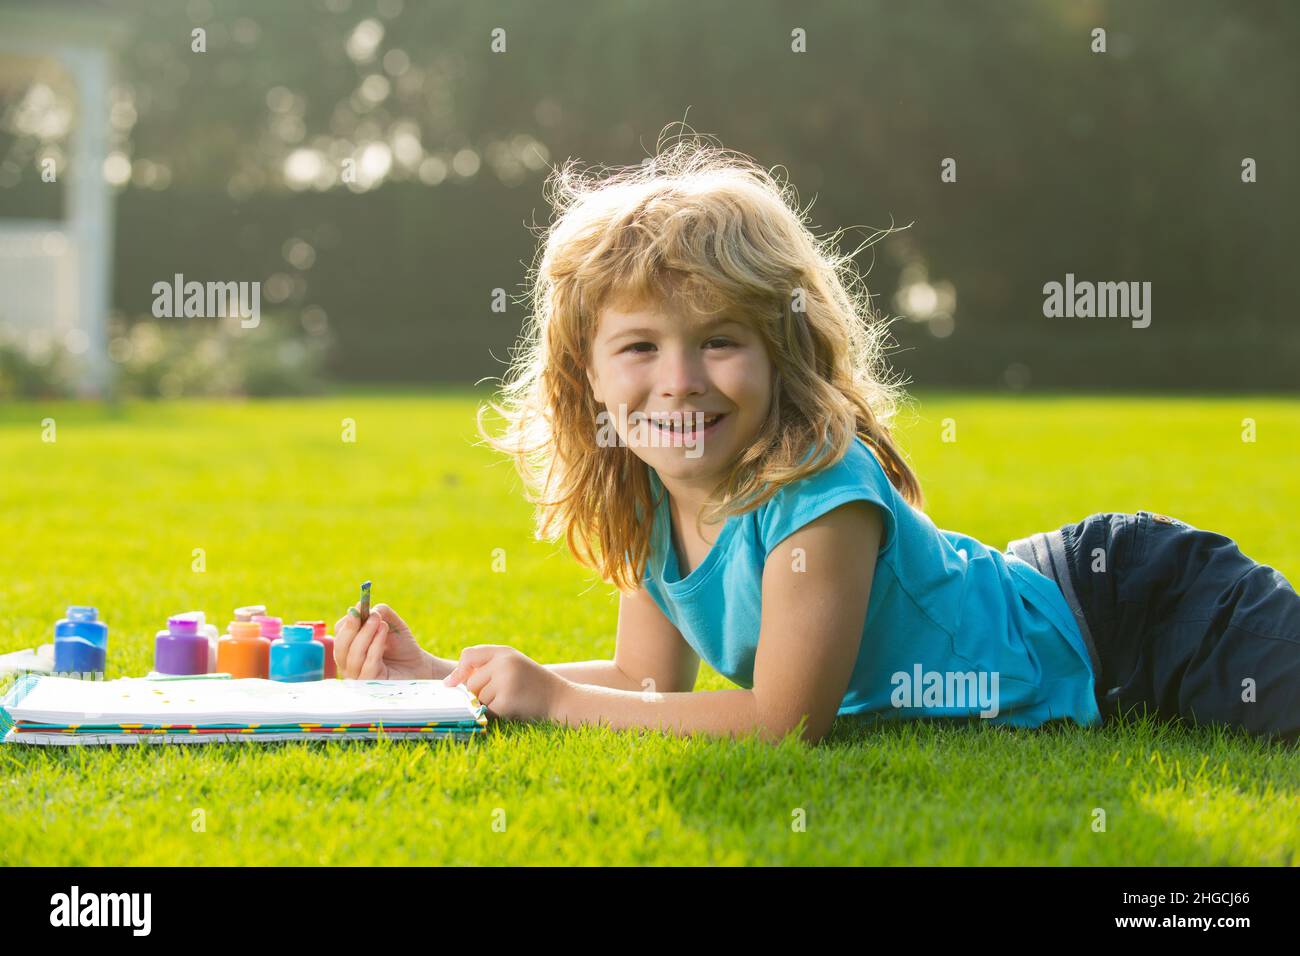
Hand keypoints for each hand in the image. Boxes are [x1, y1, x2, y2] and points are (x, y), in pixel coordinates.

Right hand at [333, 603, 431, 679]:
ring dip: (366, 635)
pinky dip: (375, 646)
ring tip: (381, 622)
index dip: (348, 621)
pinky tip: (383, 633)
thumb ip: (380, 613)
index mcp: (349, 649)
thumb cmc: (401, 646)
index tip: (360, 606)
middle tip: (369, 614)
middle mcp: (349, 665)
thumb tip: (369, 609)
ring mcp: (358, 678)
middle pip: (341, 648)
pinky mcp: (371, 686)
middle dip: (353, 628)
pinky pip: (368, 666)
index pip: (340, 635)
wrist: (419, 665)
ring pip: (353, 657)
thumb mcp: (391, 624)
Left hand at [442, 645, 571, 721]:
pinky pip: (487, 710)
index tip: (450, 684)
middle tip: (503, 694)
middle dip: (480, 693)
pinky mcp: (506, 701)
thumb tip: (450, 683)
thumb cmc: (531, 683)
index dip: (459, 670)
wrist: (560, 698)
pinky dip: (496, 713)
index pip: (469, 655)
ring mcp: (505, 681)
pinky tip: (513, 708)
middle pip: (471, 683)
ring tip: (512, 699)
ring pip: (478, 698)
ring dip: (489, 703)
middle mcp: (504, 663)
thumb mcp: (512, 664)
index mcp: (504, 652)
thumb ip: (485, 666)